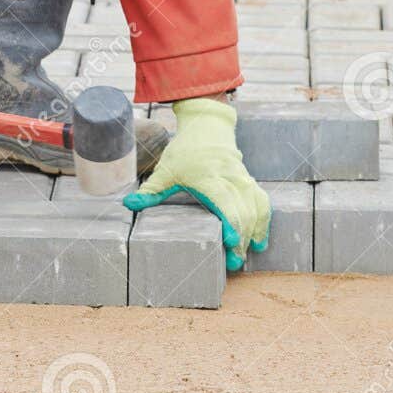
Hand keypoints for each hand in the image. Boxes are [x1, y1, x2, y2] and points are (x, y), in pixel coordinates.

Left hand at [123, 97, 269, 270]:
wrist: (208, 128)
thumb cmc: (185, 151)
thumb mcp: (166, 169)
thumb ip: (151, 190)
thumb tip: (129, 204)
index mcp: (210, 177)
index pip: (225, 202)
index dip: (231, 223)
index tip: (231, 243)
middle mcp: (230, 179)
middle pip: (243, 211)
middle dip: (241, 238)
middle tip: (233, 263)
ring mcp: (242, 180)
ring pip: (256, 208)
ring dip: (254, 232)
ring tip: (247, 253)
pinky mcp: (249, 181)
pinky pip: (262, 203)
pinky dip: (263, 221)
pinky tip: (259, 239)